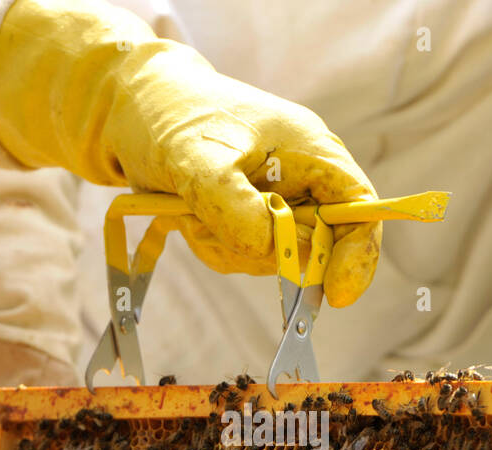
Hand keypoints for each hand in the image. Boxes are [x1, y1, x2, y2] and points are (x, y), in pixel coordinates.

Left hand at [0, 0, 379, 306]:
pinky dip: (213, 246)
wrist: (130, 111)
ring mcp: (274, 203)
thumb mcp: (199, 158)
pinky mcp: (245, 220)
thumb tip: (272, 248)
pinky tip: (189, 216)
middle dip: (268, 250)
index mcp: (312, 153)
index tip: (337, 296)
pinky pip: (242, 257)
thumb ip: (237, 206)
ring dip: (230, 246)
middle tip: (218, 226)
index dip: (357, 258)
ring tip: (195, 207)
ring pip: (273, 259)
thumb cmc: (172, 117)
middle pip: (316, 247)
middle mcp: (302, 181)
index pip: (360, 212)